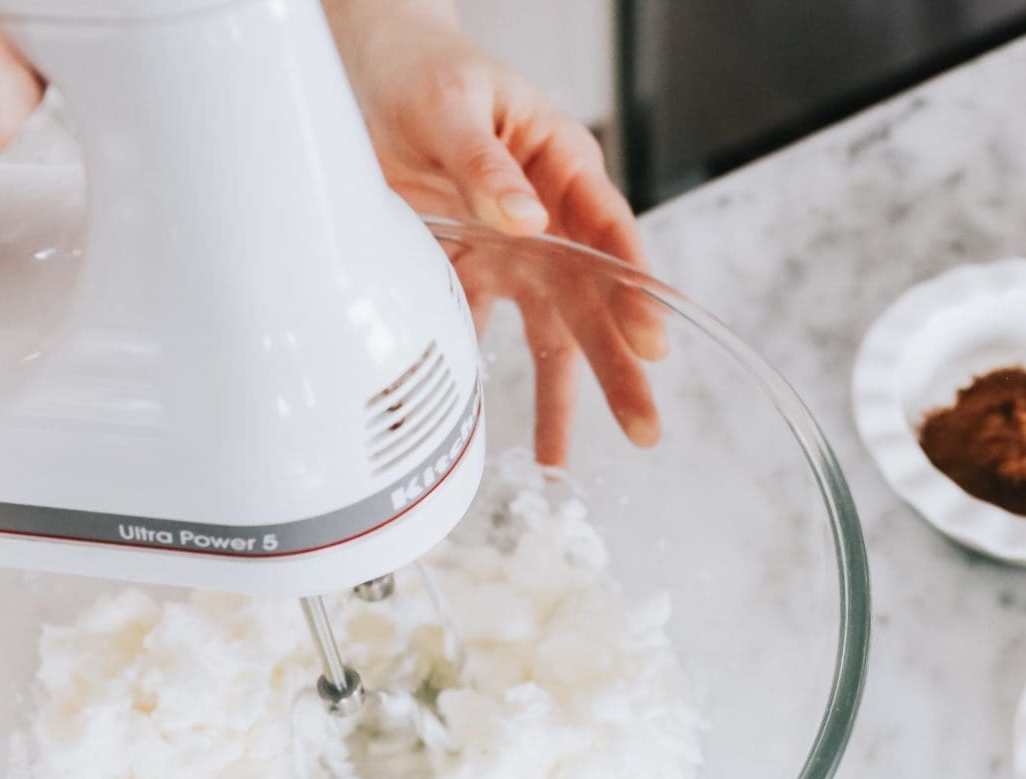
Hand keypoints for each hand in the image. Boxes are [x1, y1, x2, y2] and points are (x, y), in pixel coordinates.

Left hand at [326, 0, 664, 465]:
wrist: (373, 69)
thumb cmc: (426, 72)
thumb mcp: (453, 106)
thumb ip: (485, 165)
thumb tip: (525, 219)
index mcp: (563, 164)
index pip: (610, 234)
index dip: (634, 290)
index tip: (652, 341)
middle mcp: (551, 215)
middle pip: (593, 298)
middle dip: (618, 366)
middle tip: (644, 427)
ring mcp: (514, 246)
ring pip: (548, 329)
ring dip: (558, 394)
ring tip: (561, 461)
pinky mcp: (472, 264)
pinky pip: (480, 325)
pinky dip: (480, 372)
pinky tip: (483, 426)